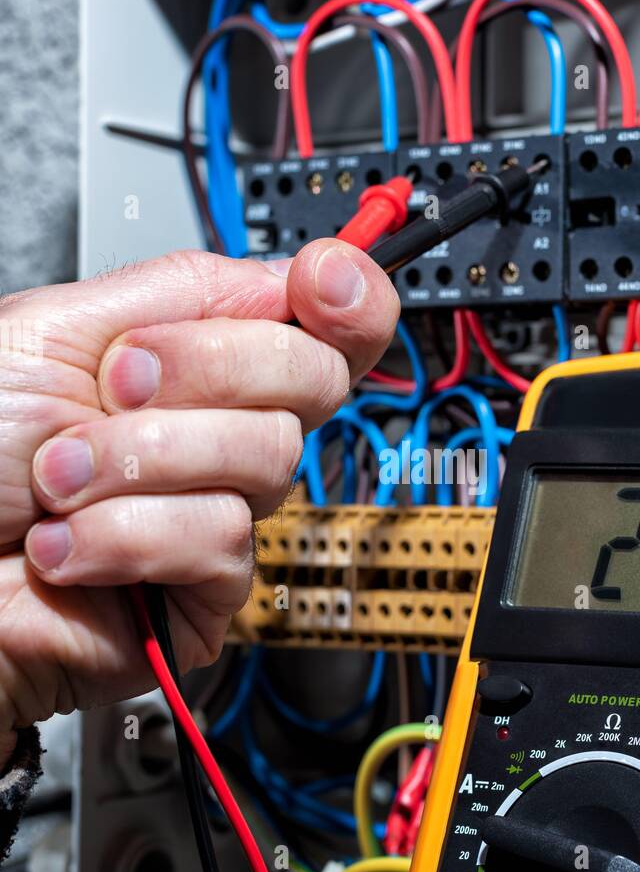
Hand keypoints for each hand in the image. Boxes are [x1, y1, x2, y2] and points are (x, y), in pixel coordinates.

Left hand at [0, 243, 397, 768]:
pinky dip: (127, 536)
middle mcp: (215, 434)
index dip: (348, 299)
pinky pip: (222, 543)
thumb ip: (185, 289)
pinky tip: (70, 546)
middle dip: (206, 372)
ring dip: (139, 463)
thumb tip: (297, 274)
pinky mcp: (205, 596)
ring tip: (59, 481)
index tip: (325, 284)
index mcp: (193, 362)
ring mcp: (214, 514)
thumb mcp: (60, 328)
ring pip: (268, 461)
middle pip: (311, 381)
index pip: (318, 326)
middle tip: (114, 388)